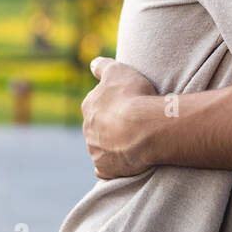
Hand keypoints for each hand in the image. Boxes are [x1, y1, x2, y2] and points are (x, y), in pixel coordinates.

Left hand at [82, 56, 158, 178]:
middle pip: (97, 126)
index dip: (112, 104)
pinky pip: (105, 168)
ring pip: (100, 147)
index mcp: (89, 106)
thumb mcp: (119, 70)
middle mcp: (87, 128)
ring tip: (134, 141)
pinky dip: (111, 165)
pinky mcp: (105, 168)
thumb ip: (103, 66)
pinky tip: (123, 161)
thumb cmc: (133, 96)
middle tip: (132, 123)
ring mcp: (95, 150)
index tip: (126, 104)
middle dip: (110, 125)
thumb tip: (93, 64)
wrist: (144, 128)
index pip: (96, 104)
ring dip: (111, 144)